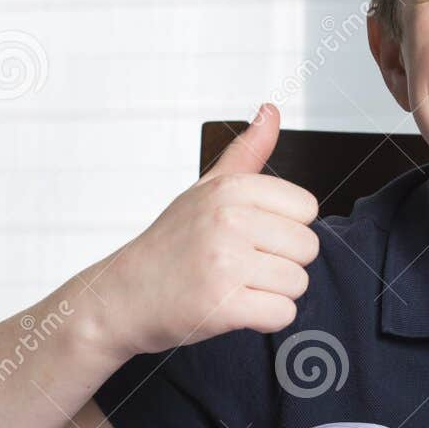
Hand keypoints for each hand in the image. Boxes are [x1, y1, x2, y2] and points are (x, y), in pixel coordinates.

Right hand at [96, 102, 319, 356]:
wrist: (121, 296)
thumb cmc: (170, 244)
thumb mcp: (205, 190)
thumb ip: (246, 153)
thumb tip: (272, 109)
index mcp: (231, 189)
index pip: (307, 208)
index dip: (284, 228)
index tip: (251, 237)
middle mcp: (229, 220)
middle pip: (307, 247)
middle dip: (281, 263)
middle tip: (240, 266)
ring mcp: (226, 262)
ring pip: (298, 283)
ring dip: (272, 293)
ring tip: (234, 286)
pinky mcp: (223, 305)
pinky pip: (282, 314)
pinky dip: (264, 318)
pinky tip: (233, 308)